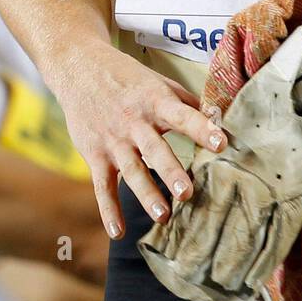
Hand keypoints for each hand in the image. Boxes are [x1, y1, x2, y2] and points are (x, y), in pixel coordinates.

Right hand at [52, 40, 226, 237]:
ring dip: (146, 194)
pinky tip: (118, 232)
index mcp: (156, 101)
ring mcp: (113, 140)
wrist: (80, 69)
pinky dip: (108, 210)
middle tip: (187, 193)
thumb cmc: (128, 78)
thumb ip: (187, 102)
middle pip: (155, 149)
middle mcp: (135, 122)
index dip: (201, 128)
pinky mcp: (95, 154)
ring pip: (131, 171)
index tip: (221, 142)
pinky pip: (102, 186)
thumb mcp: (159, 82)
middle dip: (171, 171)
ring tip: (163, 216)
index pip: (182, 115)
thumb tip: (219, 116)